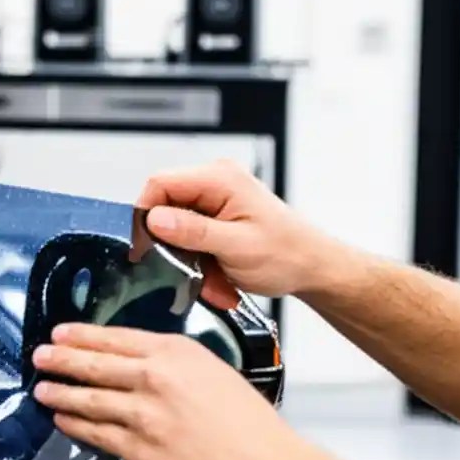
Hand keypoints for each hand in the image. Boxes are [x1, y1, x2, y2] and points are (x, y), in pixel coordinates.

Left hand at [32, 323, 305, 459]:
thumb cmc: (248, 424)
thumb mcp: (212, 369)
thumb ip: (173, 361)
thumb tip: (137, 360)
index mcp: (175, 352)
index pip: (114, 337)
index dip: (81, 335)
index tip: (61, 332)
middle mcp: (154, 378)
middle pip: (93, 364)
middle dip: (60, 359)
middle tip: (40, 355)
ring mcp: (142, 415)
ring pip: (87, 399)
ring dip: (60, 393)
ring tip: (42, 389)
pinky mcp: (137, 450)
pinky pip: (95, 434)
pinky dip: (74, 426)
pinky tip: (63, 421)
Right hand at [138, 159, 342, 298]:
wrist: (313, 266)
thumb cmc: (288, 254)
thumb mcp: (237, 247)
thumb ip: (194, 231)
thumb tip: (156, 219)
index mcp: (220, 179)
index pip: (160, 183)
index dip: (147, 215)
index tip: (146, 246)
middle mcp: (216, 181)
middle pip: (165, 207)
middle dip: (173, 246)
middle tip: (189, 272)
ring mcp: (216, 197)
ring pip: (176, 227)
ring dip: (189, 259)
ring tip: (213, 280)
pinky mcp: (216, 214)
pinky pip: (190, 236)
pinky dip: (199, 260)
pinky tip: (218, 276)